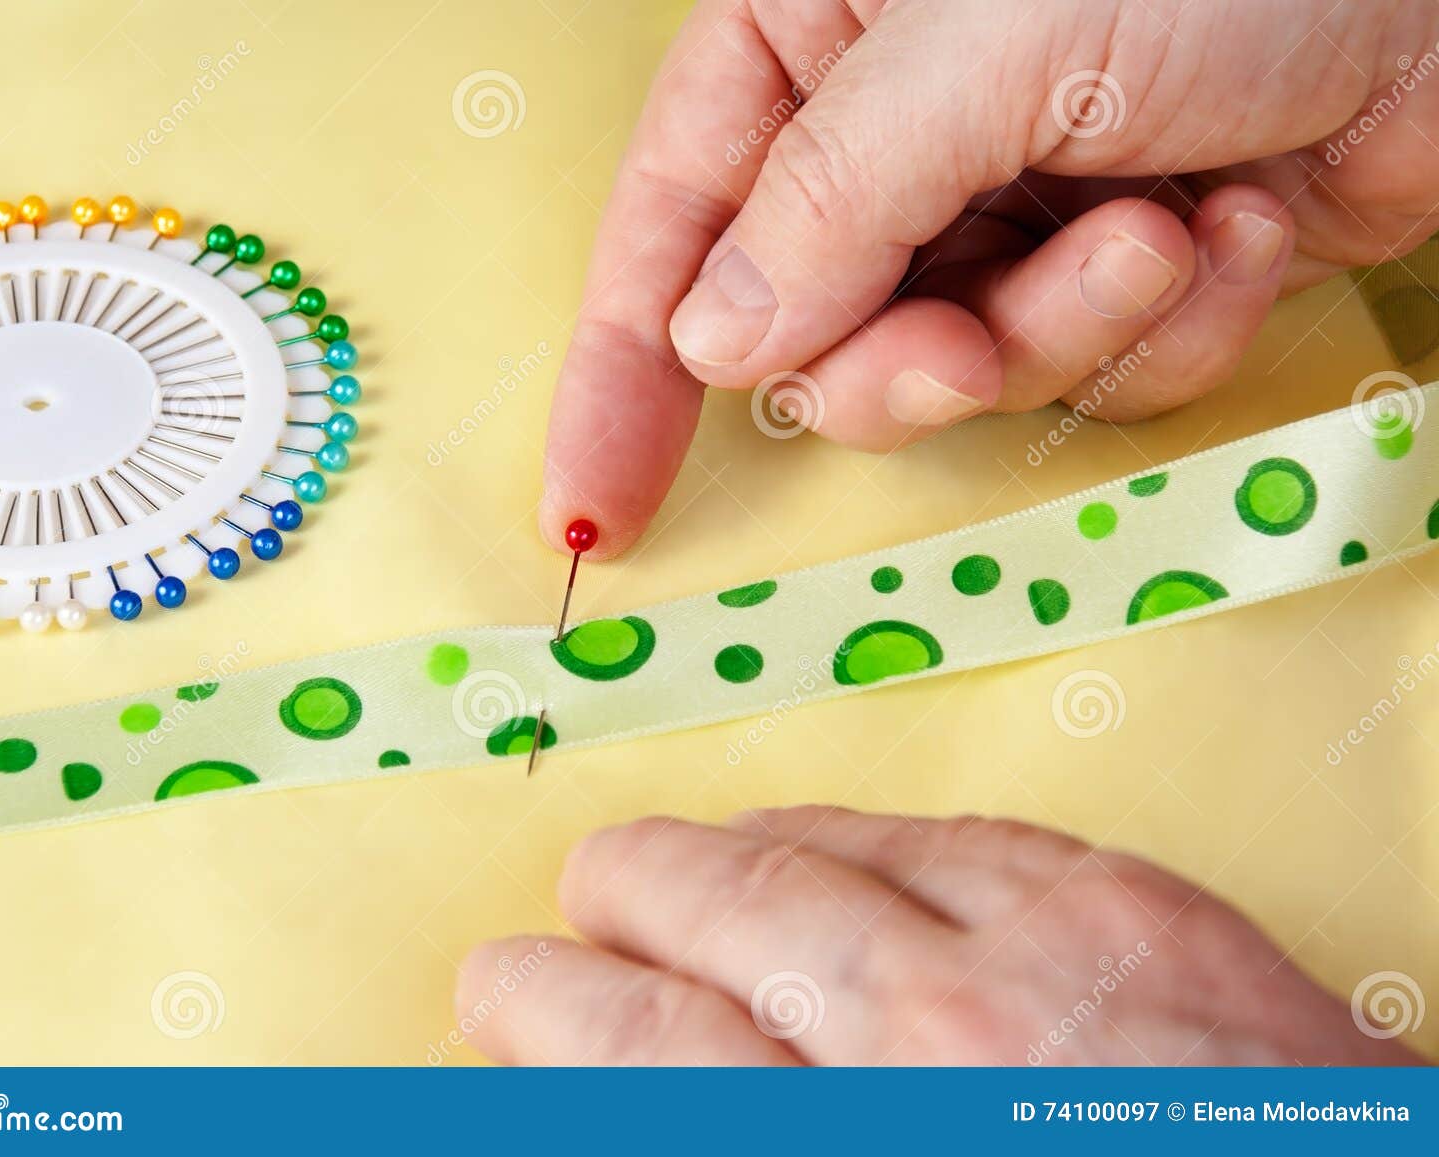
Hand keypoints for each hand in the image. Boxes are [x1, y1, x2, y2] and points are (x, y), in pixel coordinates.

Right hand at [456, 809, 1422, 1064]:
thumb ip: (752, 1123)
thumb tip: (665, 1079)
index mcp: (863, 1128)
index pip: (649, 1055)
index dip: (552, 1015)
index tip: (498, 993)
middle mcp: (936, 1045)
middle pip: (718, 923)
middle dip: (616, 905)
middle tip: (564, 911)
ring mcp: (1047, 956)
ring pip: (824, 856)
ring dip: (723, 852)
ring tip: (664, 864)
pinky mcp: (1143, 906)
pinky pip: (952, 836)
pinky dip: (859, 833)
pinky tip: (828, 840)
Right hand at [540, 0, 1438, 556]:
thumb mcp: (983, 45)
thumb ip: (829, 205)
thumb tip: (716, 344)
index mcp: (817, 36)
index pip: (673, 223)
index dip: (622, 375)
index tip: (592, 508)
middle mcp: (901, 130)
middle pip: (820, 332)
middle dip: (907, 364)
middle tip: (970, 342)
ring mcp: (1014, 203)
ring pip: (964, 367)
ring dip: (1067, 328)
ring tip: (1164, 235)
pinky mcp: (1128, 264)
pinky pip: (1098, 368)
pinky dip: (1175, 326)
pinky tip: (1249, 226)